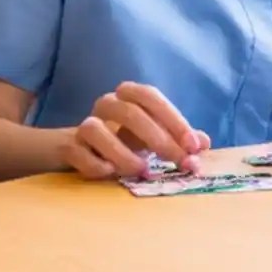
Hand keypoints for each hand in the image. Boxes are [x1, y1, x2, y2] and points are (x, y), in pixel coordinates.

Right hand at [59, 81, 211, 179]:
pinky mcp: (67, 147)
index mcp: (129, 97)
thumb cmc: (121, 140)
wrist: (74, 150)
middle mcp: (106, 105)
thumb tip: (204, 142)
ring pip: (96, 129)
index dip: (174, 119)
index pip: (151, 97)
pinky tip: (109, 174)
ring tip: (143, 171)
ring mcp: (82, 126)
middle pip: (129, 111)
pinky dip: (94, 164)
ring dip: (122, 153)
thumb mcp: (151, 137)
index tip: (194, 146)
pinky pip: (76, 151)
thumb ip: (177, 138)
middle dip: (158, 138)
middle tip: (178, 162)